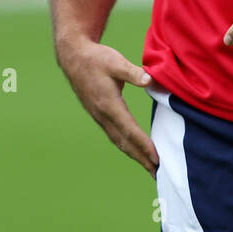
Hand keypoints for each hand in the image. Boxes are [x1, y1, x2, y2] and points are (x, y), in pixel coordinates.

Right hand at [55, 36, 158, 176]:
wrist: (74, 57)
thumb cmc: (96, 58)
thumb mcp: (115, 61)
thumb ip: (132, 72)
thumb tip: (148, 80)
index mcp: (108, 105)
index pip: (130, 130)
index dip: (144, 145)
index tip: (157, 158)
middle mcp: (103, 115)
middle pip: (125, 142)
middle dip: (141, 158)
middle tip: (158, 174)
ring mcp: (100, 116)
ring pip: (119, 141)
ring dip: (134, 155)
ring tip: (150, 167)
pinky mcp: (100, 114)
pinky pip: (115, 135)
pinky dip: (127, 146)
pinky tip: (134, 150)